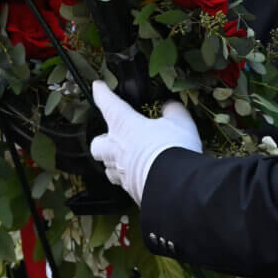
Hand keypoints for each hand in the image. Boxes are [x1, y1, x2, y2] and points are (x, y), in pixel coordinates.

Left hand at [88, 81, 199, 203]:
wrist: (174, 184)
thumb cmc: (172, 147)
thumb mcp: (180, 121)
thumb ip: (172, 111)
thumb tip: (170, 106)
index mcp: (124, 125)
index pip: (108, 104)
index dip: (102, 93)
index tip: (97, 87)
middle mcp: (116, 148)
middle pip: (97, 143)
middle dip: (102, 140)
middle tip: (113, 137)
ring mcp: (120, 171)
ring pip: (108, 166)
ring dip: (114, 161)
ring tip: (127, 159)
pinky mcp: (129, 190)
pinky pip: (123, 182)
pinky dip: (129, 177)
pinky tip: (140, 176)